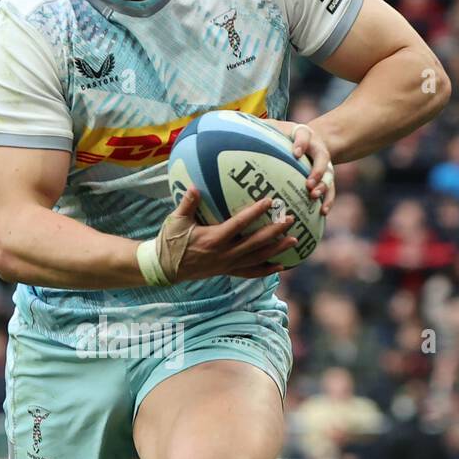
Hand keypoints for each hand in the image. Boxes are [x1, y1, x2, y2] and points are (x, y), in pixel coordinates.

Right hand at [163, 186, 299, 281]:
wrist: (165, 268)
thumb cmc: (170, 241)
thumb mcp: (175, 221)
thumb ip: (187, 203)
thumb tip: (194, 186)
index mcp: (213, 239)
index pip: (240, 224)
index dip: (256, 212)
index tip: (270, 201)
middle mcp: (224, 254)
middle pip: (256, 242)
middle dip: (275, 231)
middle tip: (290, 220)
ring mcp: (227, 265)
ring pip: (257, 258)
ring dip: (277, 249)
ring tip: (294, 240)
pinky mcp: (226, 271)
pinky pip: (250, 272)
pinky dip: (266, 270)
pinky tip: (281, 266)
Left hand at [263, 119, 335, 215]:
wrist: (308, 140)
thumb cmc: (283, 136)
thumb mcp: (273, 128)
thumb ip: (260, 128)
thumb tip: (235, 124)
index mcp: (304, 134)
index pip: (304, 135)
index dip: (301, 143)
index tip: (295, 153)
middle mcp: (317, 148)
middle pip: (322, 158)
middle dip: (317, 171)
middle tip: (309, 184)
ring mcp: (324, 164)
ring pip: (329, 176)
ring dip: (323, 187)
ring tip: (313, 197)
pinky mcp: (326, 178)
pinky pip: (331, 190)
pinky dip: (328, 201)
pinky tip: (322, 212)